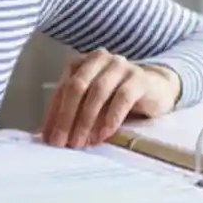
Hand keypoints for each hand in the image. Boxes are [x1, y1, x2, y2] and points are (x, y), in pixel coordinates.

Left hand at [40, 50, 181, 148]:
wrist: (156, 89)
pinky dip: (111, 117)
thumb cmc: (117, 98)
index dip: (53, 114)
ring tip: (81, 142)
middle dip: (66, 117)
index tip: (48, 138)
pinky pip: (122, 97)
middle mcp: (99, 60)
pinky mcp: (139, 78)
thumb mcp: (92, 103)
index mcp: (82, 63)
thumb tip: (45, 135)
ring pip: (98, 91)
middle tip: (62, 142)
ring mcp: (120, 66)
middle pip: (77, 87)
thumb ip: (72, 113)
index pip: (62, 88)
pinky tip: (104, 134)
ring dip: (86, 120)